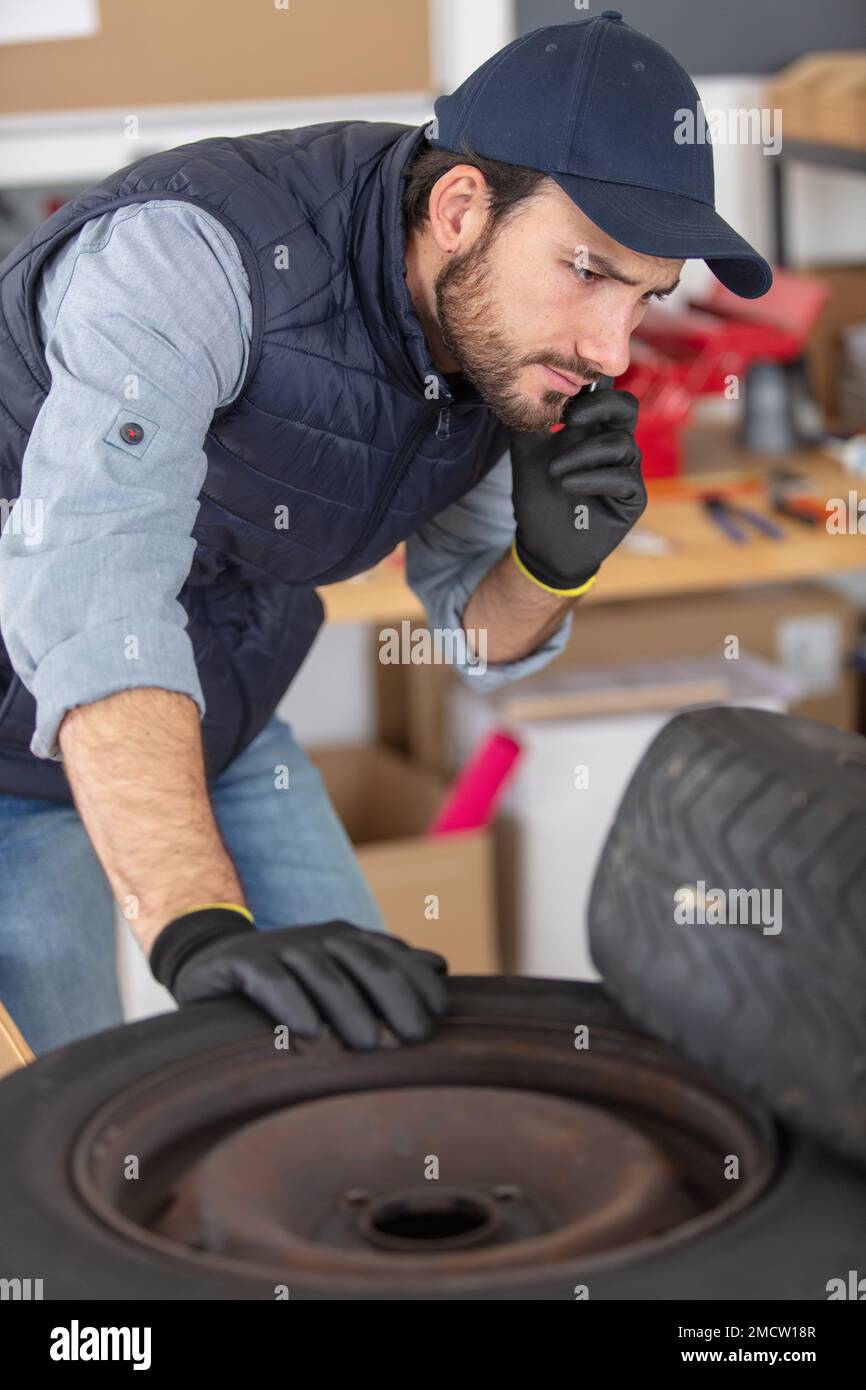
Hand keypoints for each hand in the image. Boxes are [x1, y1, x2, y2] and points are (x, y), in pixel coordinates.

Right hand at [149, 908, 448, 1048]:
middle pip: (365, 962)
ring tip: (368, 1045)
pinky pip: (271, 981)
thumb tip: (440, 965)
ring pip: (322, 973)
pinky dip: (290, 1002)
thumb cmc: (288, 979)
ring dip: (348, 1008)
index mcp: (347, 940)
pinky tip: (306, 1030)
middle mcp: (320, 938)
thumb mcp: (338, 973)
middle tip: (415, 1037)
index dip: (418, 982)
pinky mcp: (244, 964)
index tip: (440, 1016)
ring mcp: (281, 948)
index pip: (392, 956)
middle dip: (394, 997)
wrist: (212, 961)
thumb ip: (386, 968)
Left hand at [509, 388, 645, 590]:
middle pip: (628, 408)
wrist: (544, 545)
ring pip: (621, 445)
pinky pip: (624, 478)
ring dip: (582, 455)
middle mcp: (615, 447)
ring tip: (555, 472)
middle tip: (572, 418)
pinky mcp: (633, 498)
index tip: (564, 394)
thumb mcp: (526, 455)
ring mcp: (627, 471)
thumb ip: (527, 422)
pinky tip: (569, 486)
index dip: (592, 386)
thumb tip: (517, 389)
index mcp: (594, 432)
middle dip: (601, 406)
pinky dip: (593, 478)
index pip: (607, 395)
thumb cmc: (540, 499)